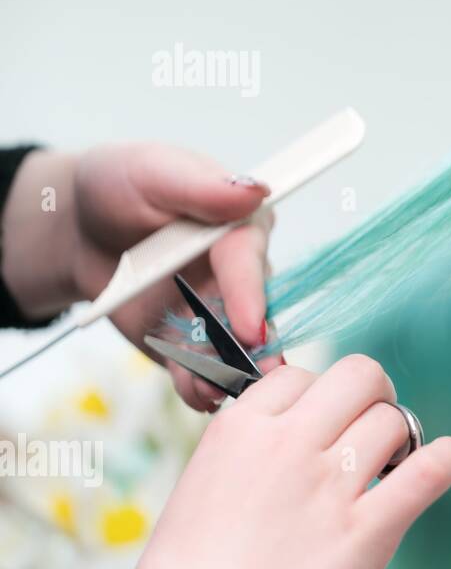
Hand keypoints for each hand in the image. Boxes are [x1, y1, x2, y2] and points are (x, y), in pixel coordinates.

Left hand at [1, 144, 284, 409]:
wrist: (77, 227)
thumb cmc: (119, 185)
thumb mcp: (153, 171)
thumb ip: (201, 185)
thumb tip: (255, 189)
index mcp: (239, 228)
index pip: (249, 261)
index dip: (251, 294)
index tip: (252, 326)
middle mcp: (237, 276)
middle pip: (253, 313)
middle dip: (255, 346)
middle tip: (256, 373)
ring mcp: (214, 313)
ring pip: (230, 349)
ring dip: (227, 373)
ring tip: (214, 392)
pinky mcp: (189, 342)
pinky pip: (199, 370)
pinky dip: (199, 386)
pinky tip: (199, 396)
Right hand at [124, 356, 450, 568]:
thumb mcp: (206, 478)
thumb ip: (253, 443)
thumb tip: (297, 419)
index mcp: (241, 428)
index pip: (300, 373)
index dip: (319, 395)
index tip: (323, 422)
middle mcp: (288, 445)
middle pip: (359, 374)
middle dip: (374, 395)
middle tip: (371, 429)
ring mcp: (330, 485)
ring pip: (394, 420)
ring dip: (402, 438)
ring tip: (390, 467)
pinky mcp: (366, 529)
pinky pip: (429, 470)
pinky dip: (447, 460)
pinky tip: (444, 463)